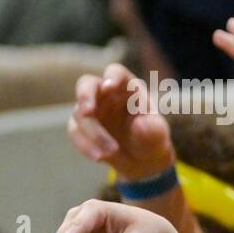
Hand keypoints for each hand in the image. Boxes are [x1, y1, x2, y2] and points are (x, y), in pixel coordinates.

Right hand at [69, 64, 173, 180]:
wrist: (141, 159)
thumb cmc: (152, 138)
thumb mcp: (158, 135)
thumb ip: (153, 128)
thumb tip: (140, 124)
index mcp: (128, 88)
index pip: (116, 73)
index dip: (112, 77)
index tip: (109, 87)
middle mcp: (106, 94)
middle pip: (87, 84)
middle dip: (85, 95)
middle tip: (87, 112)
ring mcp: (91, 109)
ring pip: (81, 114)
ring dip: (94, 134)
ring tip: (112, 152)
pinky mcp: (81, 126)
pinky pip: (75, 132)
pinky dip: (85, 145)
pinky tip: (99, 158)